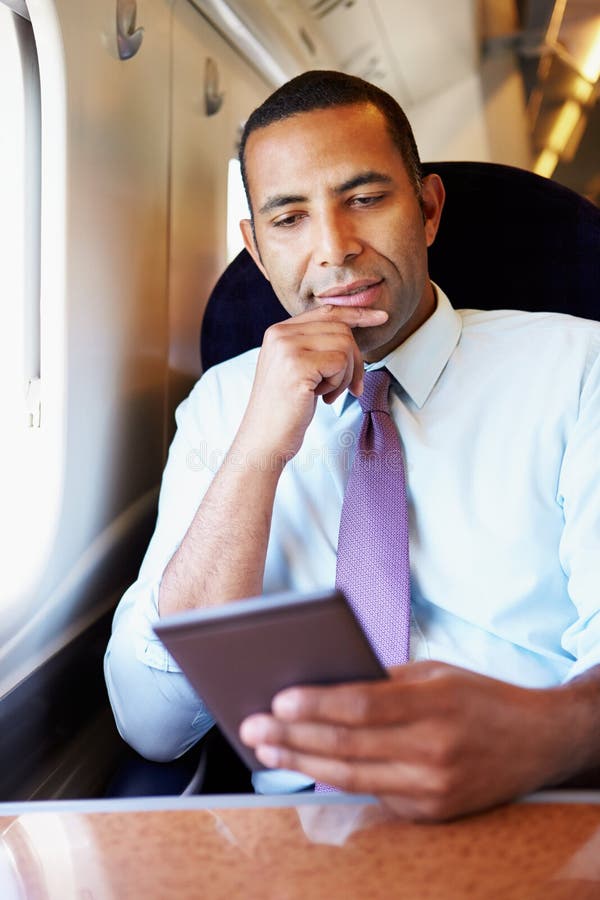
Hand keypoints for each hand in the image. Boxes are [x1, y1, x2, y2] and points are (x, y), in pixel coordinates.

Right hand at [236, 305, 387, 463]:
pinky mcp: (297, 366)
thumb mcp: (299, 369)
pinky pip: (340, 363)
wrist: (264, 439)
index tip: (380, 317)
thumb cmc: (285, 409)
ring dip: (346, 375)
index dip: (356, 313)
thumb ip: (316, 346)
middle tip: (349, 387)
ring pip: (344, 345)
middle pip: (341, 329)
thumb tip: (354, 329)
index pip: (326, 312)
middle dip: (354, 360)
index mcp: (279, 331)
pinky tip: (322, 397)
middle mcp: (280, 334)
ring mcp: (287, 349)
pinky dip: (339, 384)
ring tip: (327, 393)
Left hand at [240, 661, 581, 820]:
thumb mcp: (437, 673)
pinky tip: (307, 764)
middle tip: (251, 727)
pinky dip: (338, 778)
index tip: (277, 699)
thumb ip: (384, 681)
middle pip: (347, 745)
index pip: (361, 706)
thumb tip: (326, 683)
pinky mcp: (432, 813)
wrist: (538, 743)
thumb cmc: (481, 697)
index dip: (315, 704)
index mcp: (435, 704)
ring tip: (266, 748)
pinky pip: (375, 795)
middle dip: (292, 736)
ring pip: (352, 777)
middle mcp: (433, 751)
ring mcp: (433, 789)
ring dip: (302, 762)